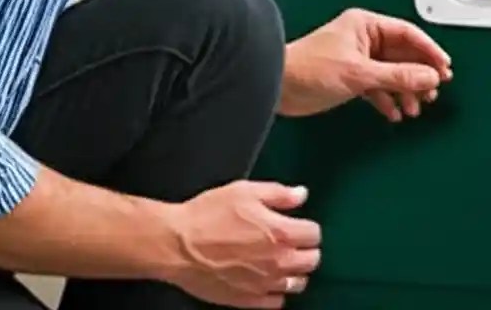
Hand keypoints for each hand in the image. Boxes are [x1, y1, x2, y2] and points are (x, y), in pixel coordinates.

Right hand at [164, 180, 320, 307]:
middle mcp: (278, 261)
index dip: (306, 227)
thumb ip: (279, 194)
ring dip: (294, 272)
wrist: (177, 245)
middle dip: (306, 250)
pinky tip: (266, 280)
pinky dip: (276, 292)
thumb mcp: (245, 192)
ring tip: (281, 262)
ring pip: (297, 283)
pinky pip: (276, 302)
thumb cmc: (208, 215)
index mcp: (281, 233)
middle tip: (292, 243)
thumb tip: (301, 195)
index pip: (314, 234)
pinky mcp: (247, 300)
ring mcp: (264, 284)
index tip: (297, 225)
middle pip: (312, 261)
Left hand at [279, 8, 452, 120]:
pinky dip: (388, 100)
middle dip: (419, 75)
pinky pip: (379, 87)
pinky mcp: (350, 78)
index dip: (429, 52)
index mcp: (366, 25)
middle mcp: (364, 39)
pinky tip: (394, 112)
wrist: (276, 87)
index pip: (408, 35)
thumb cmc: (306, 67)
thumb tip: (427, 77)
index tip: (444, 68)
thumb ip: (397, 76)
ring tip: (415, 106)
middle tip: (433, 90)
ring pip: (392, 73)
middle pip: (403, 55)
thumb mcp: (359, 73)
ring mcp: (358, 59)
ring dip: (405, 90)